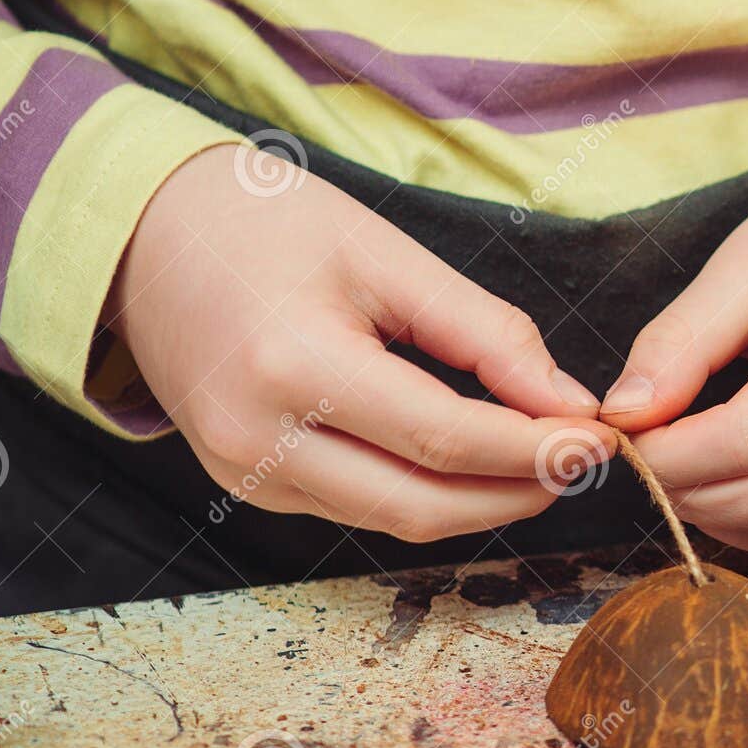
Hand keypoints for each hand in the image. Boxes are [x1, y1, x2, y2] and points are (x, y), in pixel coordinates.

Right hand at [106, 144, 613, 540]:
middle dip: (519, 491)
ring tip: (543, 462)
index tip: (600, 437)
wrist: (146, 238)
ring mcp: (245, 476)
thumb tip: (567, 401)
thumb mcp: (387, 255)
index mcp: (293, 366)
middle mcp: (258, 440)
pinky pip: (358, 509)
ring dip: (479, 502)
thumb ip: (484, 331)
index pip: (443, 437)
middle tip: (585, 459)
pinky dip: (426, 493)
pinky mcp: (249, 488)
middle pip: (423, 505)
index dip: (533, 448)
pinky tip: (473, 463)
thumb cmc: (270, 226)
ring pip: (392, 520)